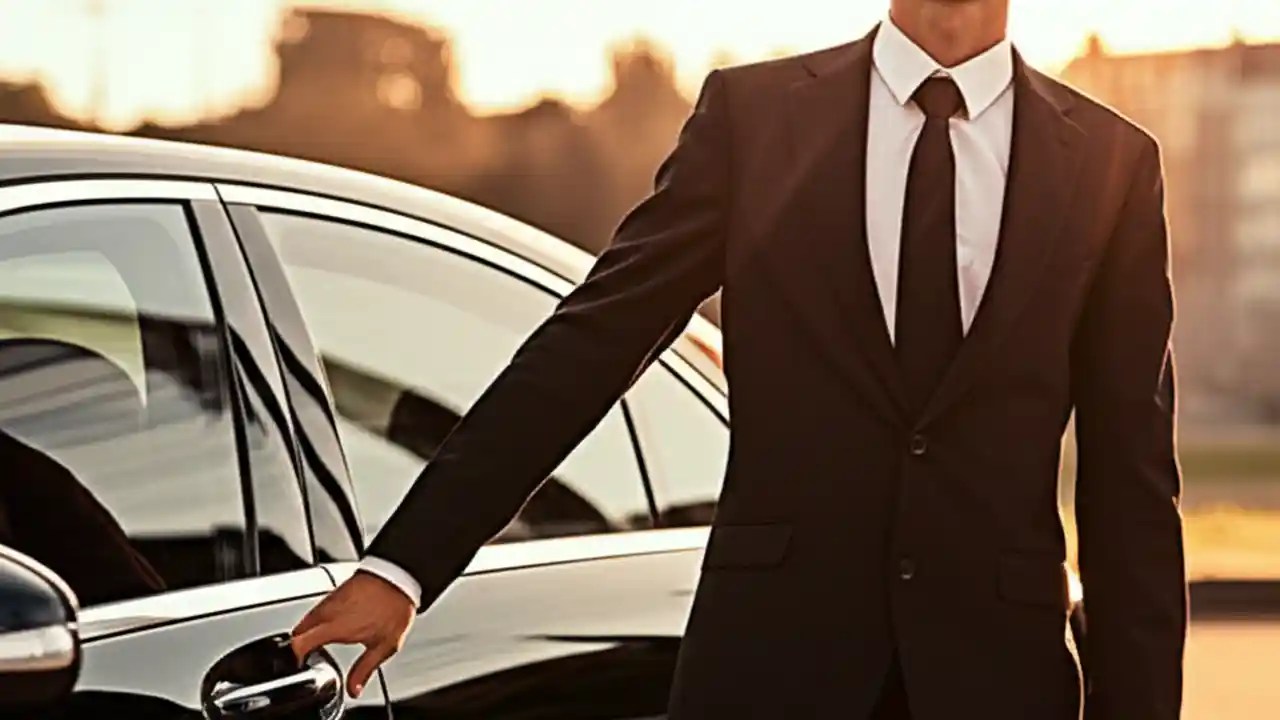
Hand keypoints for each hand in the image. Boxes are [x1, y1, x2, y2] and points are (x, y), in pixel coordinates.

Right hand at [291, 571, 415, 696]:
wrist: (399, 577)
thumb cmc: (393, 608)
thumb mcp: (383, 647)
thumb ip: (365, 670)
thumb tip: (354, 690)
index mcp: (335, 627)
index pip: (298, 643)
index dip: (293, 658)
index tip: (299, 667)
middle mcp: (327, 612)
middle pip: (298, 631)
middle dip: (298, 646)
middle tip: (307, 658)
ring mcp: (330, 599)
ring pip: (307, 619)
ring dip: (307, 632)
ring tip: (319, 644)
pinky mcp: (335, 591)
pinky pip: (318, 609)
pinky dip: (317, 620)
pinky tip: (332, 626)